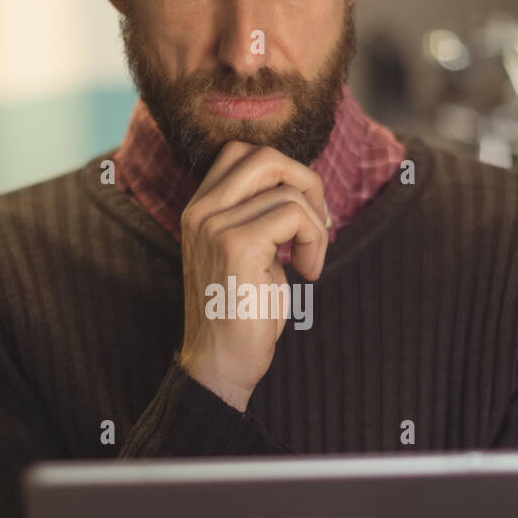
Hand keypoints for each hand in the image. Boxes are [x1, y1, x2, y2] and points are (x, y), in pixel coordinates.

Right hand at [178, 143, 329, 410]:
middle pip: (264, 156)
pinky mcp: (237, 246)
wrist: (221, 364)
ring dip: (316, 225)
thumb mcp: (250, 252)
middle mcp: (201, 211)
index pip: (241, 153)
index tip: (300, 214)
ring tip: (310, 262)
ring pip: (288, 190)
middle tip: (317, 223)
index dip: (284, 173)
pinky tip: (308, 271)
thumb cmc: (242, 314)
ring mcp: (214, 225)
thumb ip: (262, 215)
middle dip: (306, 182)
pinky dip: (315, 240)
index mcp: (199, 209)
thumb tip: (304, 187)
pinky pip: (295, 215)